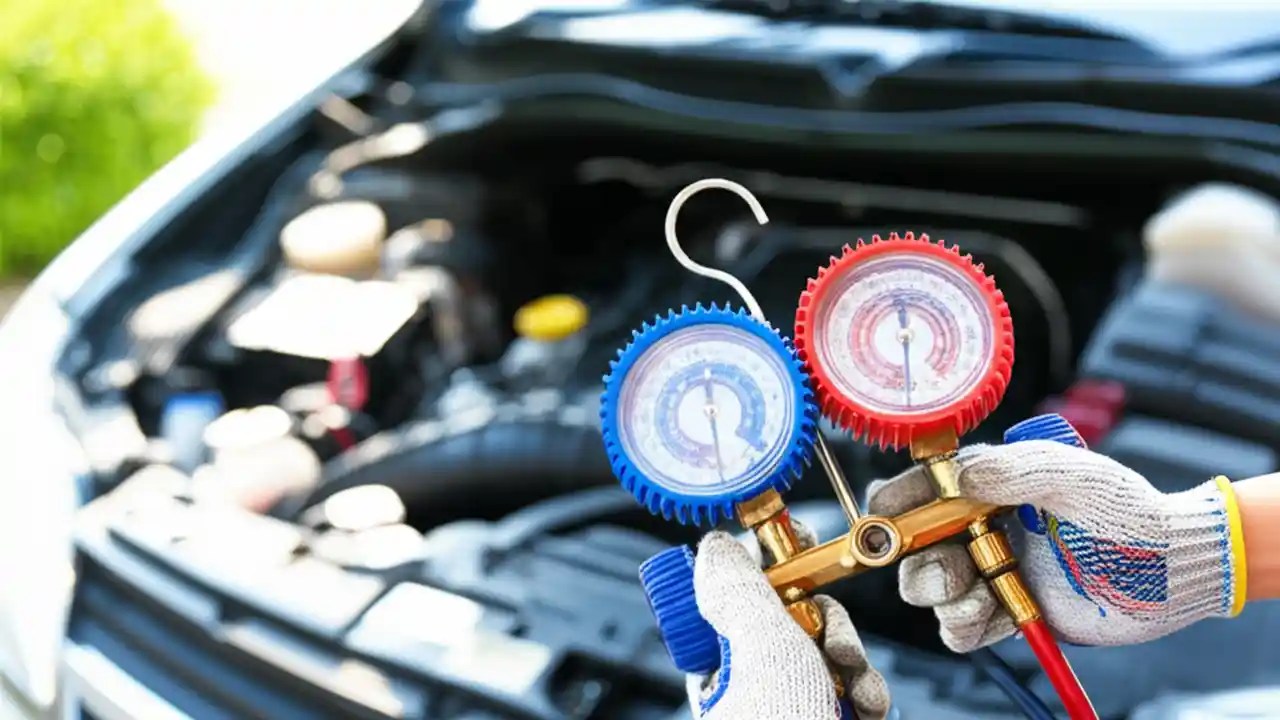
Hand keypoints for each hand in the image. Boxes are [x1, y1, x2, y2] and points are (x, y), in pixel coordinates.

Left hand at [688, 532, 890, 719]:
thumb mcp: (761, 649)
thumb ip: (742, 593)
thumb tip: (717, 547)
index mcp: (715, 671)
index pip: (733, 600)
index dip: (765, 569)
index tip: (796, 543)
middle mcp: (749, 690)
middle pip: (791, 621)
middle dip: (825, 620)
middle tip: (830, 633)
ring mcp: (791, 705)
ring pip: (827, 653)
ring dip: (851, 656)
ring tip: (853, 677)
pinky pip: (853, 690)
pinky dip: (866, 691)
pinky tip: (867, 702)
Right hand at [867, 440, 1244, 650]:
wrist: (1170, 570)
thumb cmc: (1130, 512)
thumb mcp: (1075, 477)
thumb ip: (1015, 471)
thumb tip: (958, 476)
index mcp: (991, 485)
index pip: (922, 487)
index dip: (897, 501)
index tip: (886, 517)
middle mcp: (981, 527)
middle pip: (914, 545)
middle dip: (918, 561)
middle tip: (947, 572)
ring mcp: (992, 570)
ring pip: (931, 588)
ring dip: (943, 596)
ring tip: (980, 596)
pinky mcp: (1005, 610)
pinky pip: (960, 626)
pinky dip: (963, 625)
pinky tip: (991, 615)